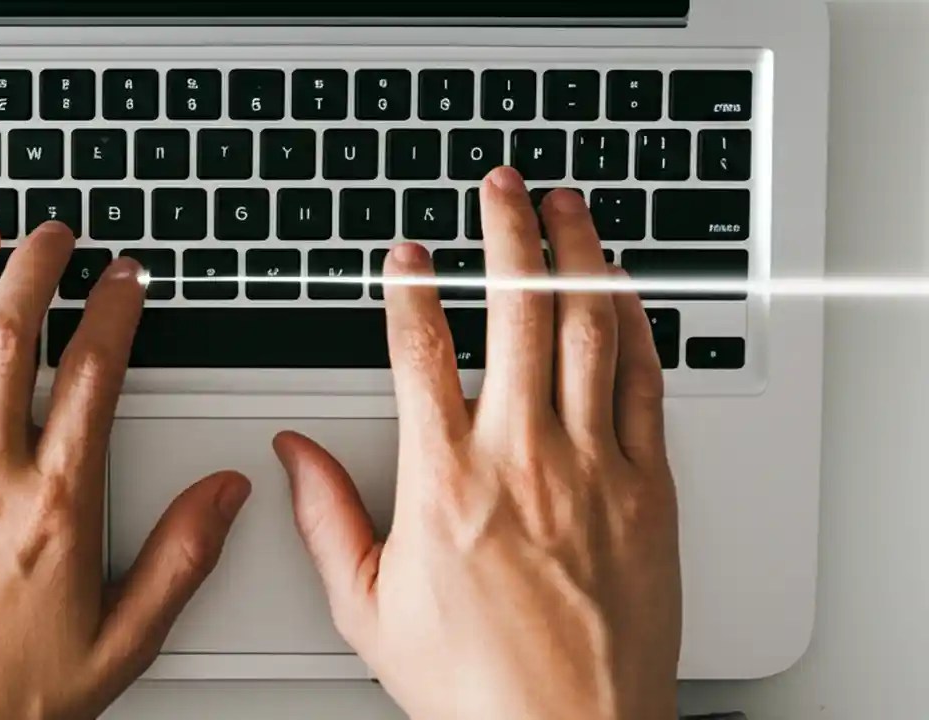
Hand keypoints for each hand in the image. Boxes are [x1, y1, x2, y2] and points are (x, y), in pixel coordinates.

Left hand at [0, 220, 250, 719]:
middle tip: (53, 235)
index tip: (124, 278)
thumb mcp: (125, 641)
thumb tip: (227, 492)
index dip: (113, 310)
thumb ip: (182, 557)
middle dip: (35, 269)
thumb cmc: (15, 697)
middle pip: (8, 338)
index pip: (92, 374)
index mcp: (56, 505)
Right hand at [275, 167, 681, 719]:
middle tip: (500, 186)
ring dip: (576, 256)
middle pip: (516, 309)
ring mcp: (592, 465)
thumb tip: (290, 455)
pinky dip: (633, 323)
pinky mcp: (648, 486)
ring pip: (587, 328)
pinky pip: (645, 381)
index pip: (420, 348)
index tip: (409, 253)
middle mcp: (520, 456)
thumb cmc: (476, 686)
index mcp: (444, 480)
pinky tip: (622, 291)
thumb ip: (325, 519)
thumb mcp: (368, 610)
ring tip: (568, 207)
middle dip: (506, 231)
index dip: (411, 286)